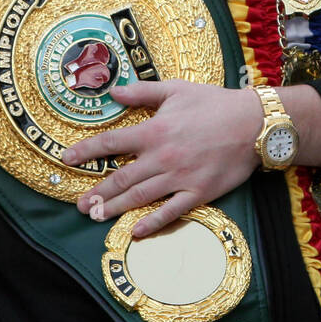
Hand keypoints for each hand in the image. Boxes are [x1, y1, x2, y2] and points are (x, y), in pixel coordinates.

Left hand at [59, 79, 265, 237]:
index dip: (86, 152)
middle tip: (79, 204)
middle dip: (96, 193)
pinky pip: (170, 211)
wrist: (254, 124)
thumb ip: (142, 92)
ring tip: (96, 217)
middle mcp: (162, 158)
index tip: (67, 160)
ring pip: (139, 198)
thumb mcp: (177, 90)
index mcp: (154, 131)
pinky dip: (152, 223)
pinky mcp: (198, 192)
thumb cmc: (215, 104)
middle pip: (120, 179)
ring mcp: (179, 178)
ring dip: (114, 209)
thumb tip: (113, 92)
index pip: (111, 144)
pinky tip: (136, 231)